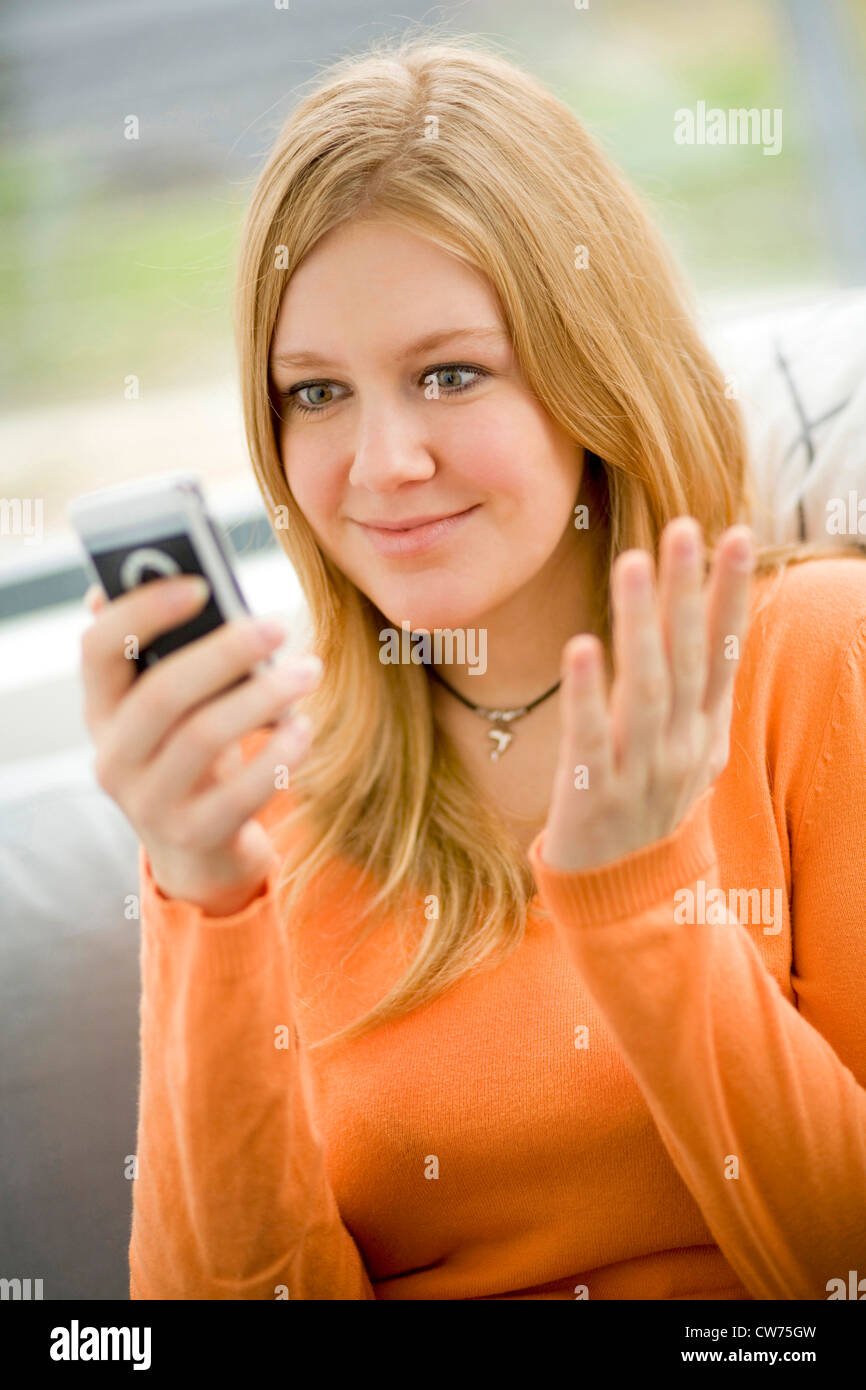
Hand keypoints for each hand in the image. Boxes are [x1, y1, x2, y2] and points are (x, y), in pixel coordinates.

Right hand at [81, 578, 320, 914]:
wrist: (203, 851)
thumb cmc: (198, 754)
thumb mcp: (178, 708)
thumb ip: (175, 652)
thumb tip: (183, 578)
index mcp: (103, 709)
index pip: (97, 648)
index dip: (142, 611)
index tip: (201, 584)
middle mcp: (114, 756)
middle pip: (161, 693)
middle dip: (224, 652)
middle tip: (279, 626)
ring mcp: (149, 803)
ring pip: (203, 737)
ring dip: (263, 697)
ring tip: (309, 671)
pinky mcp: (195, 836)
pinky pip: (240, 792)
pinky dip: (277, 754)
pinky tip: (304, 728)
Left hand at [540, 518, 754, 872]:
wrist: (624, 895)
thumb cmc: (651, 803)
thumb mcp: (691, 749)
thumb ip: (700, 690)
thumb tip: (720, 619)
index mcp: (704, 730)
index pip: (721, 651)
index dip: (730, 594)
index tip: (736, 534)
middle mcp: (680, 746)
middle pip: (685, 660)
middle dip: (687, 592)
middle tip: (683, 529)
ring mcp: (638, 771)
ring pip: (644, 689)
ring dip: (640, 625)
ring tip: (633, 564)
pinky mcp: (591, 794)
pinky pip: (590, 737)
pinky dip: (588, 693)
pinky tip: (582, 645)